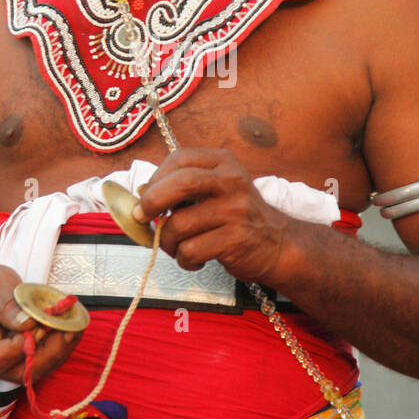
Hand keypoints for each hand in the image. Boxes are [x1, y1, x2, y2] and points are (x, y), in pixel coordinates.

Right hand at [0, 263, 85, 384]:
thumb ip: (8, 303)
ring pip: (30, 372)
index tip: (42, 322)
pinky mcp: (10, 365)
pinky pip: (34, 365)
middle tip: (71, 326)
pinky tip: (69, 330)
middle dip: (50, 351)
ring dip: (57, 351)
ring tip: (74, 325)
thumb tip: (28, 323)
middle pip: (17, 372)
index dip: (24, 345)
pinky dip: (55, 349)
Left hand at [133, 147, 289, 287]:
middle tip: (143, 217)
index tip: (146, 197)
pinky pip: (191, 250)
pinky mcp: (236, 239)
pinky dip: (184, 259)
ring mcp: (236, 210)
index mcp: (223, 162)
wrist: (277, 243)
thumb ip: (183, 187)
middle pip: (181, 183)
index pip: (180, 159)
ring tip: (176, 247)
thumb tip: (141, 195)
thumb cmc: (235, 217)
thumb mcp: (216, 189)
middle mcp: (232, 181)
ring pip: (180, 225)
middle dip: (152, 202)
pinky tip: (194, 259)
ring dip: (168, 242)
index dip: (155, 178)